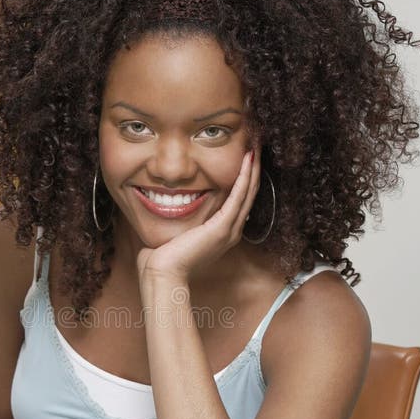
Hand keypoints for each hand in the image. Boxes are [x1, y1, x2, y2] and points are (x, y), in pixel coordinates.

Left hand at [137, 148, 260, 284]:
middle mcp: (231, 231)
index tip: (245, 155)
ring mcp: (229, 230)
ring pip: (249, 192)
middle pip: (249, 193)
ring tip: (257, 145)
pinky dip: (245, 177)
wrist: (162, 274)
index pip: (239, 200)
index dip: (244, 177)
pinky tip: (249, 159)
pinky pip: (238, 196)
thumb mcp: (175, 232)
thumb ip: (180, 218)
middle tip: (257, 144)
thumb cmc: (162, 258)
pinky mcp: (222, 228)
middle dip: (253, 168)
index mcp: (222, 233)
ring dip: (254, 168)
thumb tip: (169, 202)